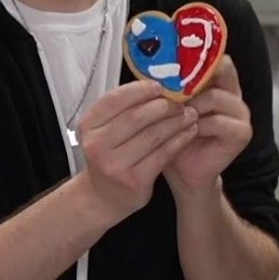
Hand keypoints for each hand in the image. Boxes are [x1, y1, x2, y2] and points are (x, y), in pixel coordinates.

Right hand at [77, 79, 198, 222]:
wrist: (104, 197)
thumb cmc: (110, 154)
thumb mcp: (106, 130)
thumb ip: (124, 109)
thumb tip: (156, 82)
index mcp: (88, 126)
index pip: (114, 100)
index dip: (140, 90)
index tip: (160, 85)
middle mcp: (97, 145)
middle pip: (136, 117)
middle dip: (163, 106)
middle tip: (181, 100)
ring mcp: (115, 165)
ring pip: (153, 135)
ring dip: (176, 122)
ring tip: (190, 113)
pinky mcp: (134, 180)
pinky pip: (163, 154)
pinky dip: (179, 140)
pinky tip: (190, 131)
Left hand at [164, 56, 252, 197]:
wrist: (183, 173)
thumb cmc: (173, 137)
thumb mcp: (168, 106)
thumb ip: (169, 86)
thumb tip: (152, 61)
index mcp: (219, 83)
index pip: (215, 58)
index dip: (195, 59)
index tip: (170, 61)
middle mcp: (234, 94)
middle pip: (221, 70)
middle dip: (191, 80)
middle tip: (169, 88)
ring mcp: (241, 113)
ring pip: (215, 96)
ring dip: (190, 105)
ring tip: (172, 114)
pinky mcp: (241, 133)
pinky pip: (217, 121)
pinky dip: (197, 126)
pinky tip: (183, 132)